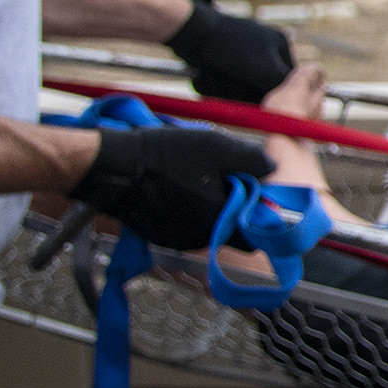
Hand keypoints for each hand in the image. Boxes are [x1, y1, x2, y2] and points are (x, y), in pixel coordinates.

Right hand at [70, 125, 272, 249]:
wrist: (114, 165)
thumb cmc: (166, 155)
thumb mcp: (217, 148)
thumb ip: (252, 161)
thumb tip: (273, 169)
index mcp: (218, 221)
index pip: (254, 235)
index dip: (258, 214)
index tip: (254, 192)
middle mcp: (199, 238)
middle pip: (229, 228)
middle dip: (232, 206)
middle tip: (222, 177)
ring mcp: (177, 239)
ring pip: (207, 226)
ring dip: (209, 206)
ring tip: (194, 176)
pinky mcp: (159, 235)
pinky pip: (184, 225)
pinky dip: (187, 210)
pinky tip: (177, 186)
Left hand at [167, 0, 295, 102]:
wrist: (189, 33)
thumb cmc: (230, 47)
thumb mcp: (265, 70)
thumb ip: (287, 85)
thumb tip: (310, 98)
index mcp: (280, 46)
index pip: (286, 82)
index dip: (269, 93)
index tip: (255, 90)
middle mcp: (263, 52)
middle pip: (259, 90)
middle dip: (240, 91)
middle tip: (231, 80)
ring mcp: (240, 59)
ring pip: (237, 92)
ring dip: (223, 90)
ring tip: (214, 74)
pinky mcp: (220, 65)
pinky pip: (221, 88)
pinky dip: (211, 86)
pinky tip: (205, 75)